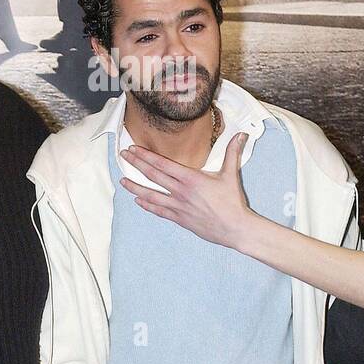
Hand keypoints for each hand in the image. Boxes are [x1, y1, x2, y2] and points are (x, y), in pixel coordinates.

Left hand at [119, 131, 258, 250]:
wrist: (235, 229)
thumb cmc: (232, 202)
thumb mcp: (231, 174)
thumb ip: (232, 152)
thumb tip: (241, 134)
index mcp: (191, 179)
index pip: (162, 164)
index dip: (146, 156)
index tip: (134, 149)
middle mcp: (181, 192)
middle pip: (153, 176)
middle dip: (136, 165)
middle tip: (124, 156)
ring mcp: (178, 206)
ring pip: (151, 195)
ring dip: (135, 187)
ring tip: (122, 181)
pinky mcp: (179, 219)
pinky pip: (159, 211)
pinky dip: (147, 205)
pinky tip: (138, 201)